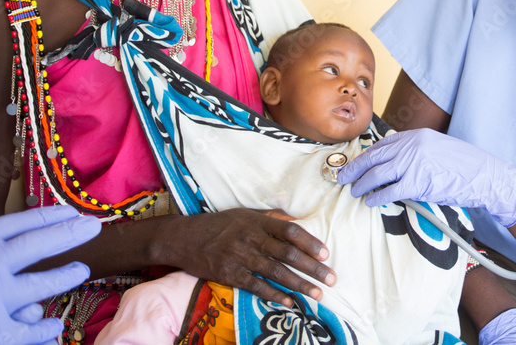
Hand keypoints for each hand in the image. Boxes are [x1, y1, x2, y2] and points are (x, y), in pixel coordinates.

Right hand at [0, 206, 100, 344]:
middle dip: (71, 233)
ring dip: (66, 276)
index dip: (49, 216)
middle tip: (92, 227)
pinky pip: (30, 330)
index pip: (22, 223)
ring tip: (80, 271)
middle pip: (43, 244)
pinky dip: (44, 328)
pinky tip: (53, 326)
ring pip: (45, 283)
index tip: (70, 212)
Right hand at [155, 208, 335, 306]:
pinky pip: (257, 287)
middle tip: (331, 278)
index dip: (310, 242)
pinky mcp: (229, 274)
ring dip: (299, 284)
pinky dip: (274, 295)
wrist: (183, 238)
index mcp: (257, 222)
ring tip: (318, 294)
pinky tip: (290, 302)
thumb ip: (269, 217)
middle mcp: (251, 238)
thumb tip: (294, 219)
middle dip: (313, 267)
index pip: (290, 231)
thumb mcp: (243, 214)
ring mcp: (240, 257)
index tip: (326, 254)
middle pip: (288, 254)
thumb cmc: (217, 225)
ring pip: (276, 272)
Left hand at [337, 128, 515, 227]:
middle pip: (373, 158)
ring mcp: (414, 164)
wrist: (485, 174)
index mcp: (415, 136)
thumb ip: (416, 151)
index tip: (355, 163)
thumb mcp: (437, 148)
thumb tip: (394, 163)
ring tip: (354, 191)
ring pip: (377, 174)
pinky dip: (376, 197)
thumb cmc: (463, 165)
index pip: (382, 145)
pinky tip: (370, 202)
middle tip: (343, 177)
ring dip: (362, 184)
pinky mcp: (418, 183)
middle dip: (355, 168)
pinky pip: (389, 191)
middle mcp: (411, 146)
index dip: (365, 156)